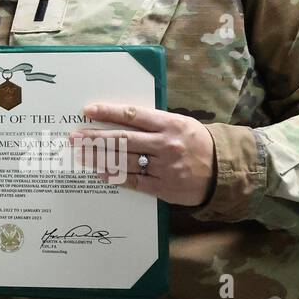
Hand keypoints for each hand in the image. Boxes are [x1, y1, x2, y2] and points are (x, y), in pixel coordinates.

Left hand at [70, 103, 214, 206]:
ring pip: (123, 161)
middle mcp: (165, 145)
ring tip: (80, 154)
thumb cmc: (198, 142)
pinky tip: (98, 172)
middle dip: (95, 138)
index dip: (108, 113)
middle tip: (74, 136)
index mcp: (169, 125)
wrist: (224, 171)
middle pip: (122, 140)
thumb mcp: (180, 124)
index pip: (132, 115)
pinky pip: (133, 181)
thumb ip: (153, 122)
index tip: (88, 111)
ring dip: (98, 158)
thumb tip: (120, 119)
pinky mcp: (163, 187)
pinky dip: (114, 177)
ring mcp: (163, 168)